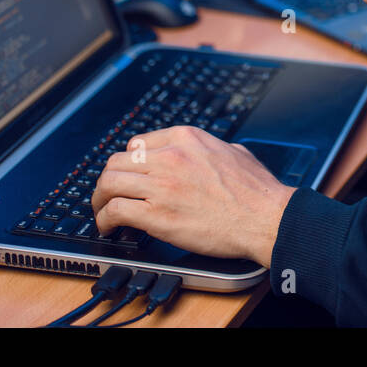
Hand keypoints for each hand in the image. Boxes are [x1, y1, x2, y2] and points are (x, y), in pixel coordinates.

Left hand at [91, 126, 294, 265]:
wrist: (266, 219)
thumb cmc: (257, 192)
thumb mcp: (234, 152)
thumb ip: (212, 147)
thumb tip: (205, 152)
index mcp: (186, 139)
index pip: (137, 144)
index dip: (128, 163)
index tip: (128, 176)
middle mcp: (169, 157)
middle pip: (117, 161)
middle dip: (108, 180)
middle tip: (108, 195)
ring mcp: (161, 185)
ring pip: (108, 183)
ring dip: (100, 199)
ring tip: (102, 212)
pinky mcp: (156, 214)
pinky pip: (114, 210)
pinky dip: (104, 220)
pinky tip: (109, 227)